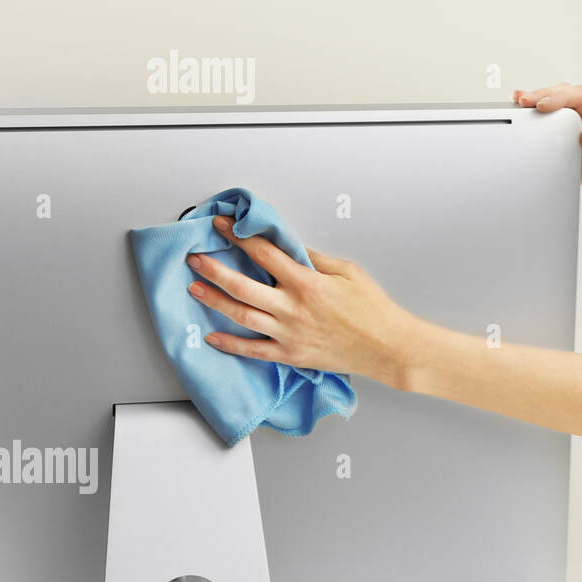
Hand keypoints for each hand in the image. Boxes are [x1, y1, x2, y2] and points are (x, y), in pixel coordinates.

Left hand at [185, 215, 420, 386]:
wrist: (387, 347)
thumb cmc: (373, 310)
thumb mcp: (349, 272)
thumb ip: (316, 260)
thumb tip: (291, 248)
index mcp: (307, 283)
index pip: (264, 253)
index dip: (239, 237)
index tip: (223, 227)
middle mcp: (293, 308)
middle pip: (242, 285)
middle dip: (213, 269)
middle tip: (195, 259)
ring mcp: (289, 333)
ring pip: (241, 315)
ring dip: (214, 300)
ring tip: (195, 289)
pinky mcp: (291, 354)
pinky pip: (253, 350)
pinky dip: (230, 344)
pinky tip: (212, 336)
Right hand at [513, 83, 581, 196]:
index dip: (561, 97)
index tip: (544, 105)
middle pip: (566, 99)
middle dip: (543, 96)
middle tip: (523, 100)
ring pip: (557, 114)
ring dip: (537, 107)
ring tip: (518, 103)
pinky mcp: (575, 153)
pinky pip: (555, 137)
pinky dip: (539, 128)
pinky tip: (525, 121)